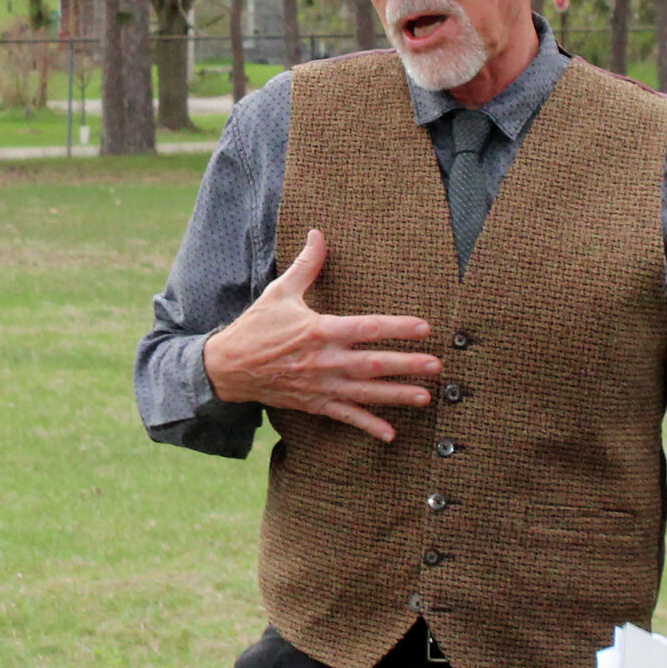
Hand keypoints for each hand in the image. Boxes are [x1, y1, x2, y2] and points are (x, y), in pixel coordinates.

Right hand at [203, 228, 438, 442]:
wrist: (229, 367)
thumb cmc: (257, 326)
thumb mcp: (280, 292)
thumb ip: (306, 265)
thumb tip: (318, 233)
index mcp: (320, 330)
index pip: (367, 328)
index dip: (397, 328)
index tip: (424, 328)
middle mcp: (325, 360)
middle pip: (373, 364)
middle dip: (407, 365)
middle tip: (437, 366)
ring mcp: (321, 385)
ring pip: (366, 393)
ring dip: (397, 396)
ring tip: (425, 397)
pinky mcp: (314, 403)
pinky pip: (345, 416)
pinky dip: (368, 426)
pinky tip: (390, 434)